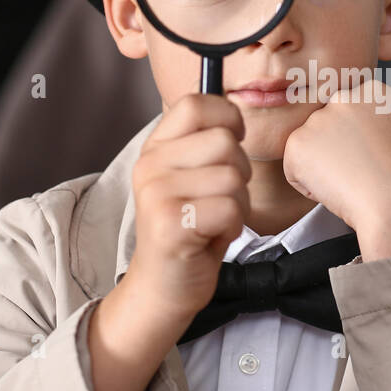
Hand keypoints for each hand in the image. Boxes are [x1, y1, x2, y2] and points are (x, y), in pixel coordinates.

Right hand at [126, 94, 250, 323]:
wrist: (163, 286)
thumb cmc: (189, 228)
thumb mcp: (190, 176)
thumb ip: (205, 143)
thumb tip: (236, 110)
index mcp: (154, 148)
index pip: (195, 103)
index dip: (228, 117)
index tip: (233, 140)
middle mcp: (150, 166)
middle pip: (225, 141)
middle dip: (240, 172)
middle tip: (219, 199)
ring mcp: (158, 195)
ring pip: (232, 177)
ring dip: (238, 203)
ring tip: (214, 219)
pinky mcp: (172, 225)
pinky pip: (230, 208)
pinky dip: (233, 225)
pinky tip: (212, 235)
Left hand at [281, 78, 390, 260]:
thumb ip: (372, 123)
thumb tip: (349, 134)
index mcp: (373, 91)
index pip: (350, 114)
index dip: (359, 142)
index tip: (375, 158)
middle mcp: (343, 96)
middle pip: (327, 127)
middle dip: (336, 151)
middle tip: (362, 171)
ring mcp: (318, 118)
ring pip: (309, 148)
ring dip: (322, 169)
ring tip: (352, 181)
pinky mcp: (297, 142)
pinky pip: (294, 170)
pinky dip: (309, 187)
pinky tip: (337, 188)